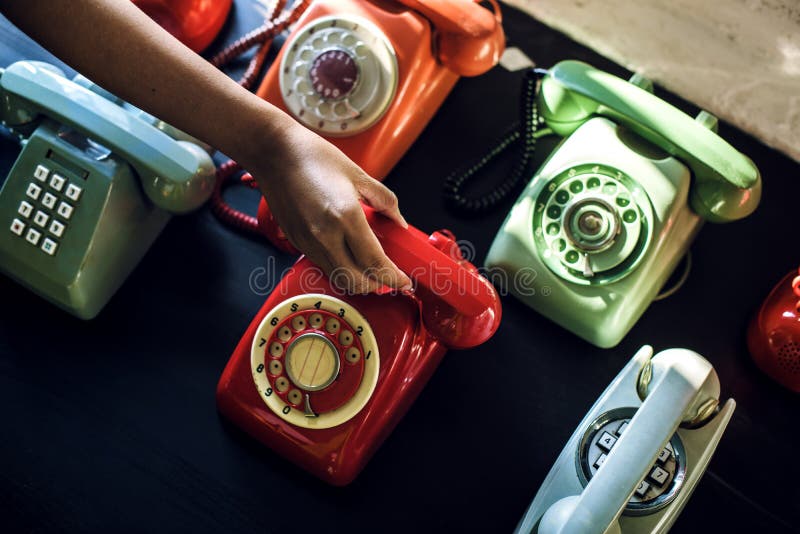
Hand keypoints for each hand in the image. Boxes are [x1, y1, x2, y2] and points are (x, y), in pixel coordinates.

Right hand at [249, 122, 412, 293]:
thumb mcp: (358, 174)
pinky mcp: (297, 242)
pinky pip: (323, 266)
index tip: (404, 281)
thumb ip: (385, 201)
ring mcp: (308, 242)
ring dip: (358, 281)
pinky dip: (340, 269)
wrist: (275, 153)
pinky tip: (349, 258)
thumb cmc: (313, 156)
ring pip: (338, 278)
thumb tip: (399, 221)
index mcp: (346, 215)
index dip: (393, 277)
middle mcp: (325, 235)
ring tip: (372, 271)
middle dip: (378, 286)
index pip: (375, 262)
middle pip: (357, 281)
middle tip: (391, 279)